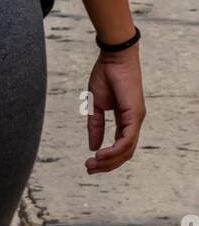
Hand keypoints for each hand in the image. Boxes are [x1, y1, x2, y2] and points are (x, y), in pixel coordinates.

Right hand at [86, 48, 144, 173]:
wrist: (113, 56)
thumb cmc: (106, 75)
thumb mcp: (96, 104)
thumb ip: (95, 125)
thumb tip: (93, 147)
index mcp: (126, 120)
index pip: (119, 146)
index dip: (105, 158)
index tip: (89, 163)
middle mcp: (134, 122)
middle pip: (124, 153)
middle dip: (107, 165)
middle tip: (89, 169)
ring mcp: (136, 120)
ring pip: (126, 150)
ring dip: (109, 161)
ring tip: (93, 164)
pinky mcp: (135, 115)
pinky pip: (127, 140)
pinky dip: (114, 150)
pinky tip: (101, 154)